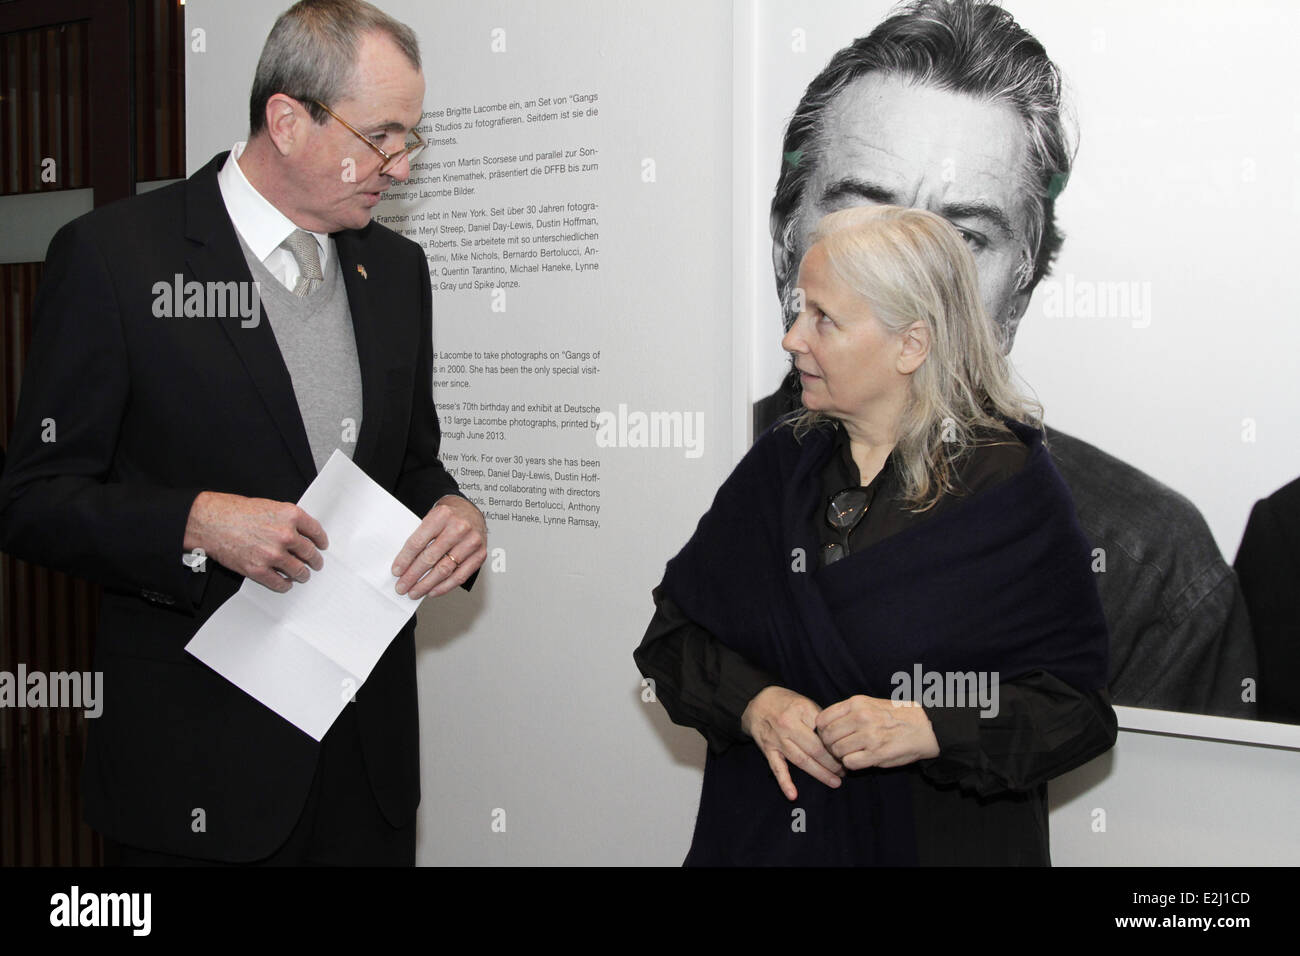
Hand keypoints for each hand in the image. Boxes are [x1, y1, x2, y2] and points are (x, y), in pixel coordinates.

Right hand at [184, 491, 326, 592]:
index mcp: (290, 515)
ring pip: (298, 570)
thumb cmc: (235, 511)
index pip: (315, 532)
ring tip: (302, 575)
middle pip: (309, 553)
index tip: (322, 546)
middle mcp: (285, 535)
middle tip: (315, 564)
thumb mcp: (269, 506)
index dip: (321, 541)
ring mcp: (272, 554)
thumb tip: (301, 533)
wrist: (210, 521)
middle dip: (314, 560)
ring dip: (302, 575)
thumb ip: (287, 519)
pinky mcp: (258, 570)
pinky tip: (286, 583)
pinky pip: (279, 583)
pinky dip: (285, 585)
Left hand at [390, 495, 486, 598]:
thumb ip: (420, 537)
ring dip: (427, 584)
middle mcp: (459, 527)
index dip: (405, 559)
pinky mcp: (480, 555)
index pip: (418, 542)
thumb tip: (404, 564)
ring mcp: (471, 542)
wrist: (471, 511)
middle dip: (413, 575)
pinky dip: (444, 587)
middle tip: (402, 586)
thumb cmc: (449, 516)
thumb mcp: (431, 517)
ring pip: (444, 569)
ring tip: (415, 592)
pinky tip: (433, 591)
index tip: (396, 571)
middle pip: (430, 557)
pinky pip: (460, 576)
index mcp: (442, 515)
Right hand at [741, 686, 844, 800]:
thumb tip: (838, 738)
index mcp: (801, 711)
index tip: (848, 753)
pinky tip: (793, 795)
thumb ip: (820, 719)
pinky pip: (777, 768)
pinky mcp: (768, 750)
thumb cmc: (786, 702)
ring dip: (819, 773)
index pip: (824, 732)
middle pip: (815, 749)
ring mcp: (777, 739)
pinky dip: (785, 782)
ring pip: (801, 761)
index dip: (838, 745)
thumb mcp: (805, 702)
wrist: (757, 702)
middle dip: (832, 763)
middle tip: (845, 771)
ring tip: (834, 782)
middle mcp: (788, 725)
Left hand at [815, 695, 939, 769]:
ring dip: (841, 756)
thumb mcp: (870, 704)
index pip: (822, 719)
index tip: (829, 736)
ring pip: (837, 750)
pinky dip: (851, 764)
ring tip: (851, 753)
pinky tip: (860, 760)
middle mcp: (860, 717)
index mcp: (857, 703)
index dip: (822, 731)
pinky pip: (850, 762)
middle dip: (829, 745)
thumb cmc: (895, 716)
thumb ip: (848, 712)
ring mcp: (868, 736)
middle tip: (838, 749)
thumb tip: (825, 725)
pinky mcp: (876, 754)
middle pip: (827, 736)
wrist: (924, 727)